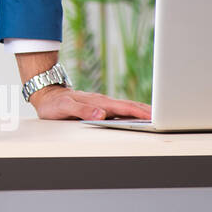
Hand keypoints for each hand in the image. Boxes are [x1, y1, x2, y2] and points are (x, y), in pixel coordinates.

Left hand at [30, 85, 151, 121]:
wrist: (46, 94)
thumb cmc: (54, 103)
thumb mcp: (65, 107)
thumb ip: (82, 111)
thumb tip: (101, 114)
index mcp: (98, 103)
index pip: (124, 108)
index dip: (140, 113)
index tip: (155, 117)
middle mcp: (102, 102)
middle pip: (129, 106)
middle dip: (147, 111)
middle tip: (165, 117)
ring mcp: (102, 103)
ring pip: (126, 106)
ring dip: (142, 110)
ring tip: (157, 116)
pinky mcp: (99, 106)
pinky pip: (120, 109)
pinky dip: (132, 111)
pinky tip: (136, 115)